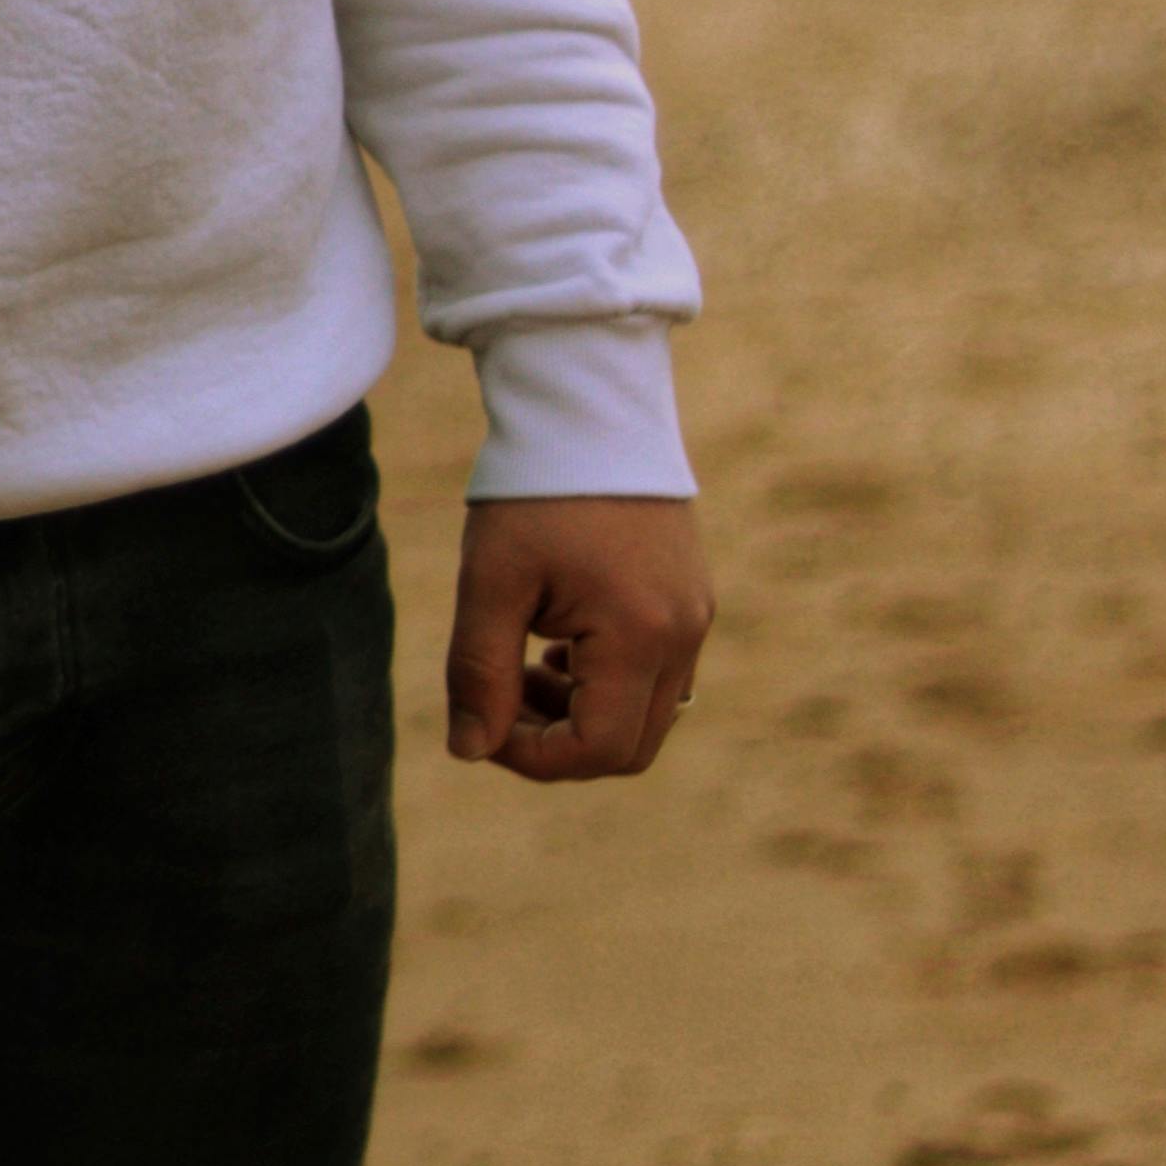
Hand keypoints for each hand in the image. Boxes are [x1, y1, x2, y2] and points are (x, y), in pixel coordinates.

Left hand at [445, 500, 710, 781]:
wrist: (589, 408)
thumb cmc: (534, 491)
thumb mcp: (492, 581)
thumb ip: (479, 673)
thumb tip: (469, 750)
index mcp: (641, 635)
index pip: (596, 750)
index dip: (532, 757)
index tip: (481, 721)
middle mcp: (684, 636)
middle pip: (629, 748)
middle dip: (558, 743)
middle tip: (501, 698)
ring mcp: (696, 619)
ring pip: (647, 717)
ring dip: (582, 715)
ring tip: (524, 665)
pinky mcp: (692, 601)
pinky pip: (658, 678)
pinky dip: (607, 684)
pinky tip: (558, 644)